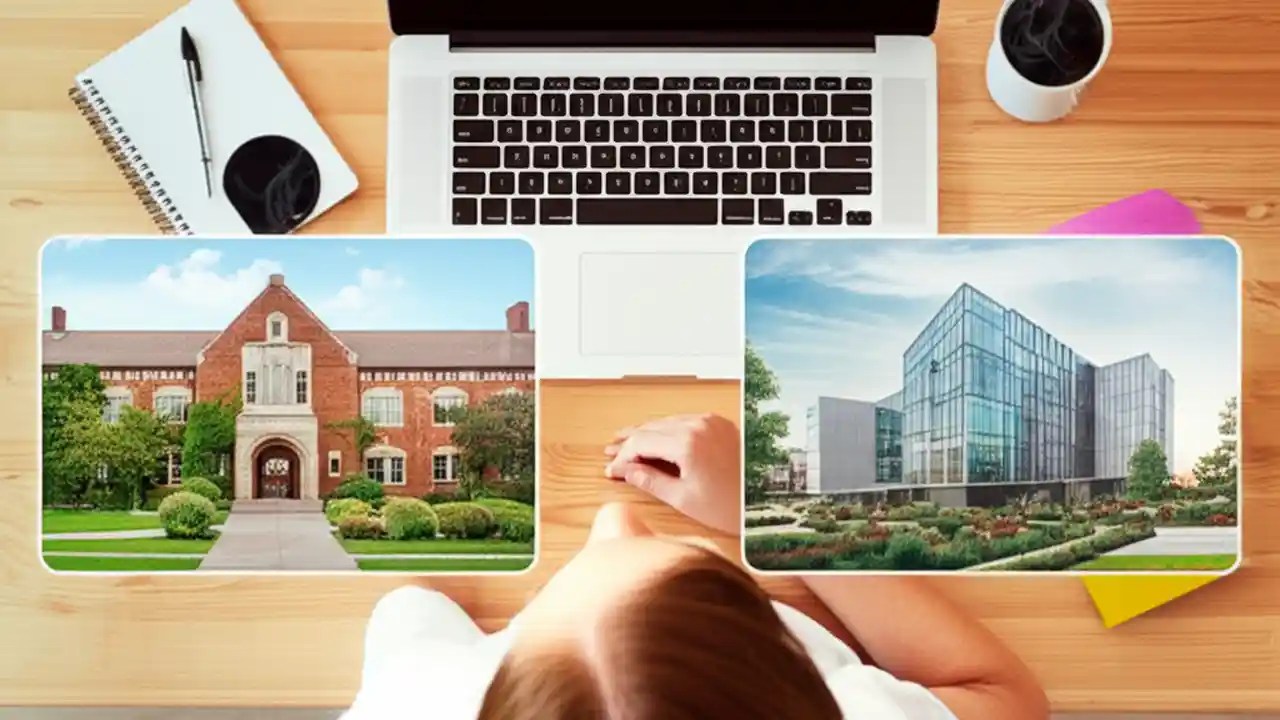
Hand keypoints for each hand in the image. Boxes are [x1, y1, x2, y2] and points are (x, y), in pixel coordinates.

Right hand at [603, 413, 740, 535]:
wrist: (765, 502)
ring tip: (627, 445)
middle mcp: (699, 425)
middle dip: (630, 443)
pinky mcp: (720, 424)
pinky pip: (684, 421)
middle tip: (611, 453)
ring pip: (666, 423)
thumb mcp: (683, 498)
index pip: (641, 442)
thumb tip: (625, 470)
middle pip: (651, 428)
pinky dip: (667, 431)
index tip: (613, 470)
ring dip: (646, 434)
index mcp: (687, 442)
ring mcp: (711, 422)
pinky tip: (657, 439)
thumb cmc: (731, 506)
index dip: (623, 456)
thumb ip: (650, 480)